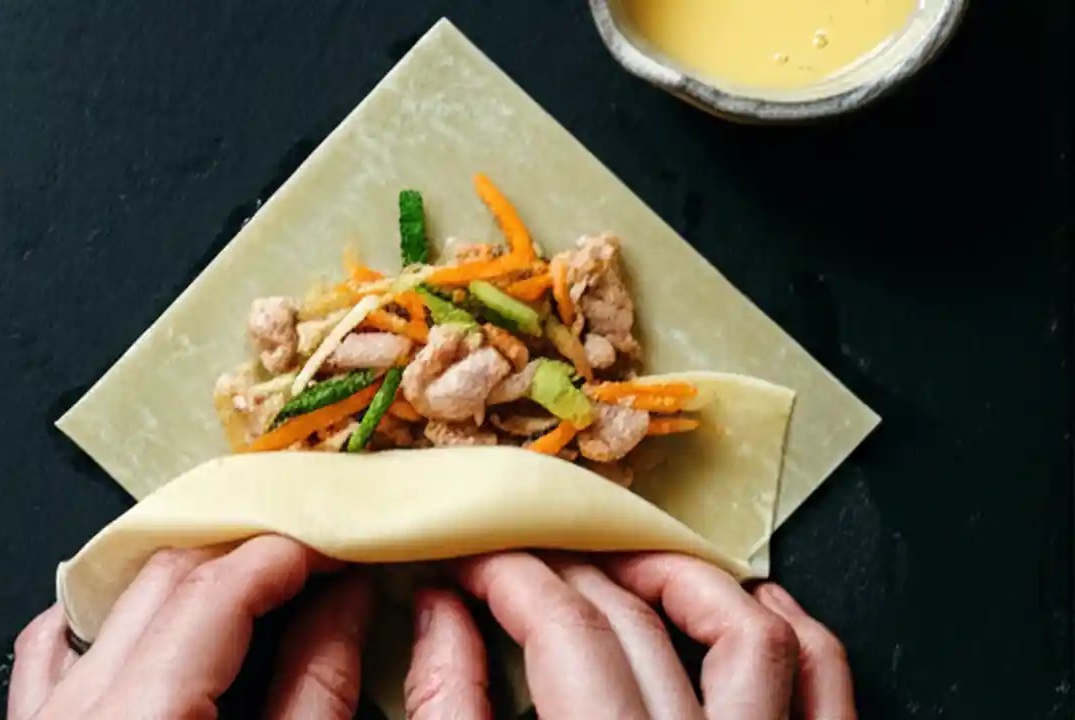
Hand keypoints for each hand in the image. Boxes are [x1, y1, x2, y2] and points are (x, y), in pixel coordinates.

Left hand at [7, 536, 375, 719]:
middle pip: (168, 577)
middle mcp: (82, 706)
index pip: (220, 589)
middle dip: (247, 554)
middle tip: (313, 561)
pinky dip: (103, 619)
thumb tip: (349, 598)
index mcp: (145, 717)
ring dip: (187, 578)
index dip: (291, 552)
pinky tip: (148, 621)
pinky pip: (51, 648)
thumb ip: (318, 686)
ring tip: (250, 587)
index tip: (342, 548)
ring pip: (114, 597)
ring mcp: (46, 716)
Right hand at [403, 552, 855, 719]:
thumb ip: (447, 710)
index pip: (561, 630)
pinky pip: (827, 693)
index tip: (466, 559)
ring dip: (686, 580)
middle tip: (522, 555)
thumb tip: (435, 609)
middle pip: (635, 625)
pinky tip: (755, 603)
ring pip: (751, 643)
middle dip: (566, 568)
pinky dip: (796, 634)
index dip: (506, 575)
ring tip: (629, 562)